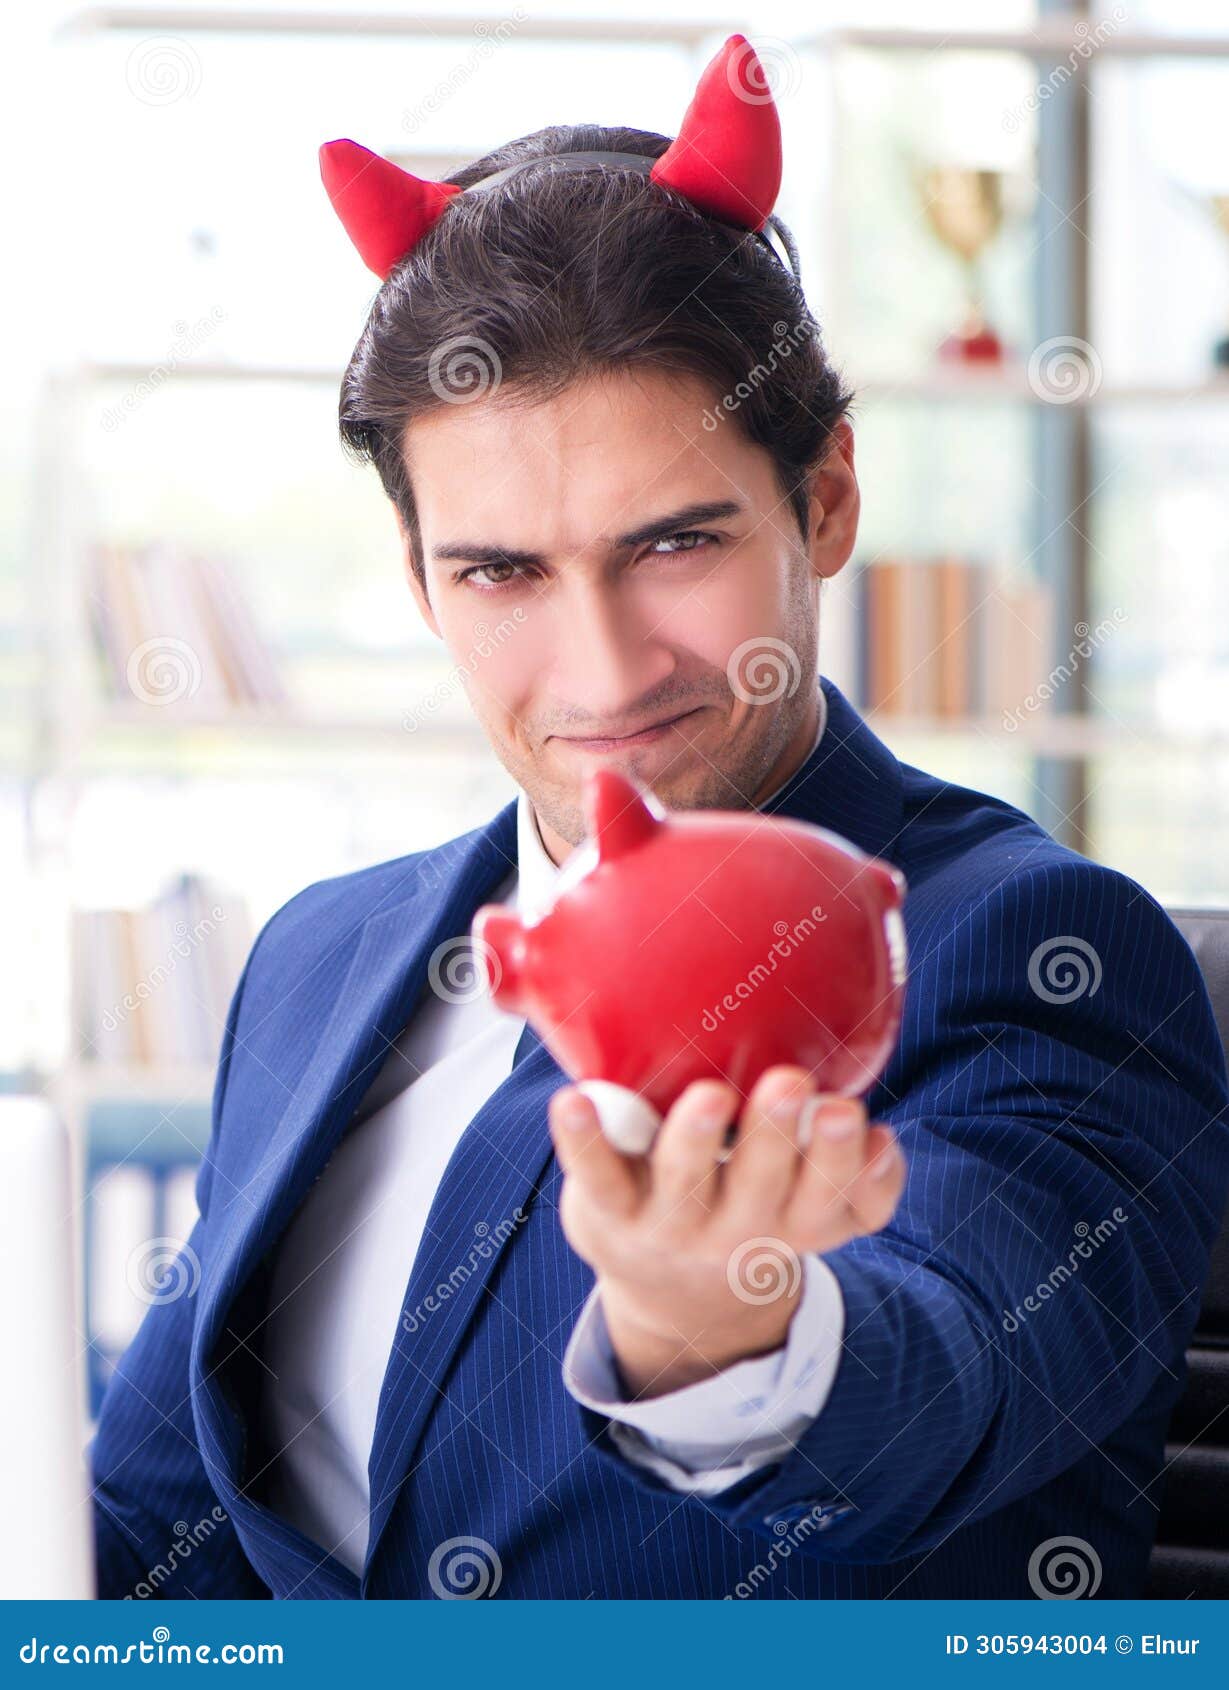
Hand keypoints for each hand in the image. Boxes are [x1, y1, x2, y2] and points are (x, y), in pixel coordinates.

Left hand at [547, 1065, 905, 1398]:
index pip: (829, 1197)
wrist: (670, 1287)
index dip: (841, 1160)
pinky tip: (572, 1101)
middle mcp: (734, 1228)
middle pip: (760, 1187)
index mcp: (794, 1220)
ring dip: (696, 1140)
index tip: (847, 1111)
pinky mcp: (608, 1209)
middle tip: (789, 1084)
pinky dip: (581, 1139)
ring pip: (683, 1183)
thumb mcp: (820, 1209)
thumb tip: (882, 1141)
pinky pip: (594, 1174)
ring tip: (709, 1097)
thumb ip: (867, 1178)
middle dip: (775, 1137)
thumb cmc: (758, 1207)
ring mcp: (668, 1220)